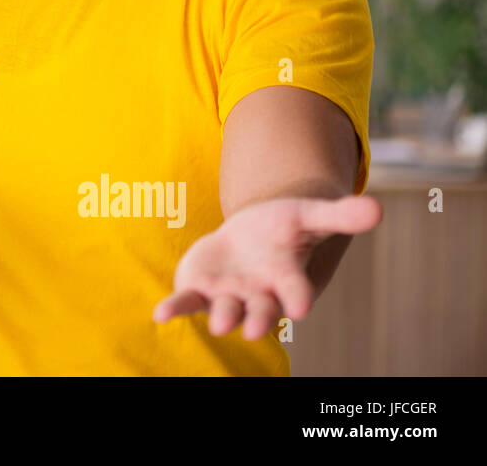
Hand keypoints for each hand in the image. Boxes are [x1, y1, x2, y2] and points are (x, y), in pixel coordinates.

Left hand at [153, 194, 381, 338]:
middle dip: (259, 319)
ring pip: (225, 311)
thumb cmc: (282, 230)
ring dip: (222, 317)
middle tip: (256, 330)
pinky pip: (186, 302)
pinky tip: (161, 314)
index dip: (298, 297)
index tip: (300, 307)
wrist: (247, 239)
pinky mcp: (199, 291)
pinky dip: (174, 308)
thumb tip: (378, 208)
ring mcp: (228, 296)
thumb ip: (339, 215)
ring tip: (218, 326)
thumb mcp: (308, 215)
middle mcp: (258, 294)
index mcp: (286, 278)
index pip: (295, 290)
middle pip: (261, 311)